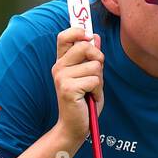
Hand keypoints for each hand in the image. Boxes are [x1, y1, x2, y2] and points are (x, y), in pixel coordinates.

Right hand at [52, 26, 103, 146]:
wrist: (75, 126)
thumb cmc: (85, 102)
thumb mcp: (91, 76)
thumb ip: (92, 58)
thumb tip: (95, 36)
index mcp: (62, 62)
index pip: (64, 36)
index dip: (78, 31)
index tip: (89, 36)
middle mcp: (59, 67)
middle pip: (86, 47)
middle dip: (99, 59)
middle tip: (95, 75)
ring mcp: (61, 77)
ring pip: (95, 66)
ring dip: (99, 80)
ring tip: (90, 91)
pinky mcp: (67, 88)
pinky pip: (94, 80)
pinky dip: (97, 91)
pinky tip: (89, 99)